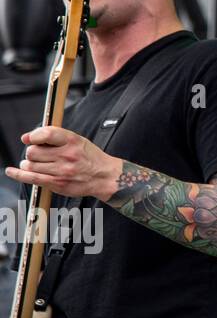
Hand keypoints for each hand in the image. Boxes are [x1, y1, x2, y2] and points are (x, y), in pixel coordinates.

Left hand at [4, 126, 122, 202]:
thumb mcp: (78, 140)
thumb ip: (55, 137)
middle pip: (33, 151)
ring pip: (30, 165)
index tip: (28, 138)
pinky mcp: (57, 183)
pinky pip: (31, 178)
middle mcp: (67, 155)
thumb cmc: (90, 157)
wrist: (104, 176)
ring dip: (28, 164)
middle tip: (38, 155)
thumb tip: (26, 138)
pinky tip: (11, 171)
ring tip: (37, 164)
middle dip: (31, 152)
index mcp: (73, 141)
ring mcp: (61, 170)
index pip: (47, 134)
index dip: (33, 136)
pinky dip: (18, 174)